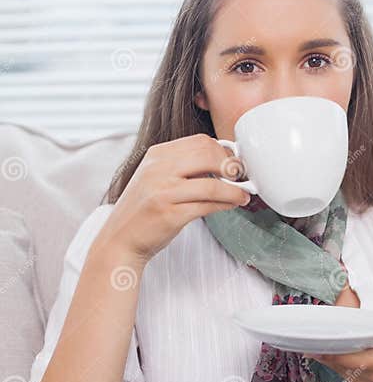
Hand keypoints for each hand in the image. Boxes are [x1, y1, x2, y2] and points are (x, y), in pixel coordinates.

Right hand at [94, 133, 250, 264]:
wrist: (120, 239)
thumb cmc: (144, 210)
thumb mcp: (157, 178)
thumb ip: (183, 167)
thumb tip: (224, 162)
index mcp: (157, 155)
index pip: (199, 142)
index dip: (223, 151)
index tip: (235, 163)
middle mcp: (158, 169)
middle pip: (208, 156)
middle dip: (232, 167)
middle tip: (243, 178)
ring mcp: (163, 191)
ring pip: (212, 183)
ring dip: (235, 190)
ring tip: (244, 195)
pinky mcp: (170, 214)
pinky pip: (208, 205)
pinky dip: (226, 204)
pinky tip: (233, 205)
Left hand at [303, 308, 372, 381]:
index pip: (364, 359)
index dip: (341, 352)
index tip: (323, 341)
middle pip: (351, 367)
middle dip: (330, 355)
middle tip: (310, 340)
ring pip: (347, 374)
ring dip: (331, 361)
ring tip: (315, 345)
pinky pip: (349, 380)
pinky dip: (339, 367)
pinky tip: (330, 355)